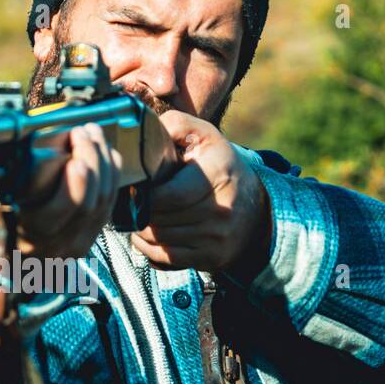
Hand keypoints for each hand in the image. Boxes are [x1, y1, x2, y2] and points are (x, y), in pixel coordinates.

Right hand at [0, 122, 119, 260]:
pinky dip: (111, 174)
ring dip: (103, 162)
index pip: (52, 215)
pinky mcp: (89, 238)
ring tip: (92, 133)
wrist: (2, 255)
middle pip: (84, 206)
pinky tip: (105, 152)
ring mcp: (73, 245)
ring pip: (101, 203)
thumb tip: (2, 149)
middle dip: (90, 161)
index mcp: (21, 237)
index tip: (72, 157)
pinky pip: (109, 204)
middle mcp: (50, 246)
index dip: (70, 186)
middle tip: (82, 132)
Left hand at [131, 110, 271, 273]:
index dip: (145, 195)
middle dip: (139, 211)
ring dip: (140, 230)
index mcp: (219, 173)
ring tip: (136, 216)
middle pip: (160, 219)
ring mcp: (217, 237)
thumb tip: (145, 130)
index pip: (169, 196)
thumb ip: (176, 125)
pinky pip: (166, 258)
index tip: (135, 187)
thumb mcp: (205, 136)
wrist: (256, 209)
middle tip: (128, 203)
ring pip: (160, 239)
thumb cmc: (219, 167)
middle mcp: (222, 209)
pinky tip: (145, 234)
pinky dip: (147, 248)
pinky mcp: (211, 258)